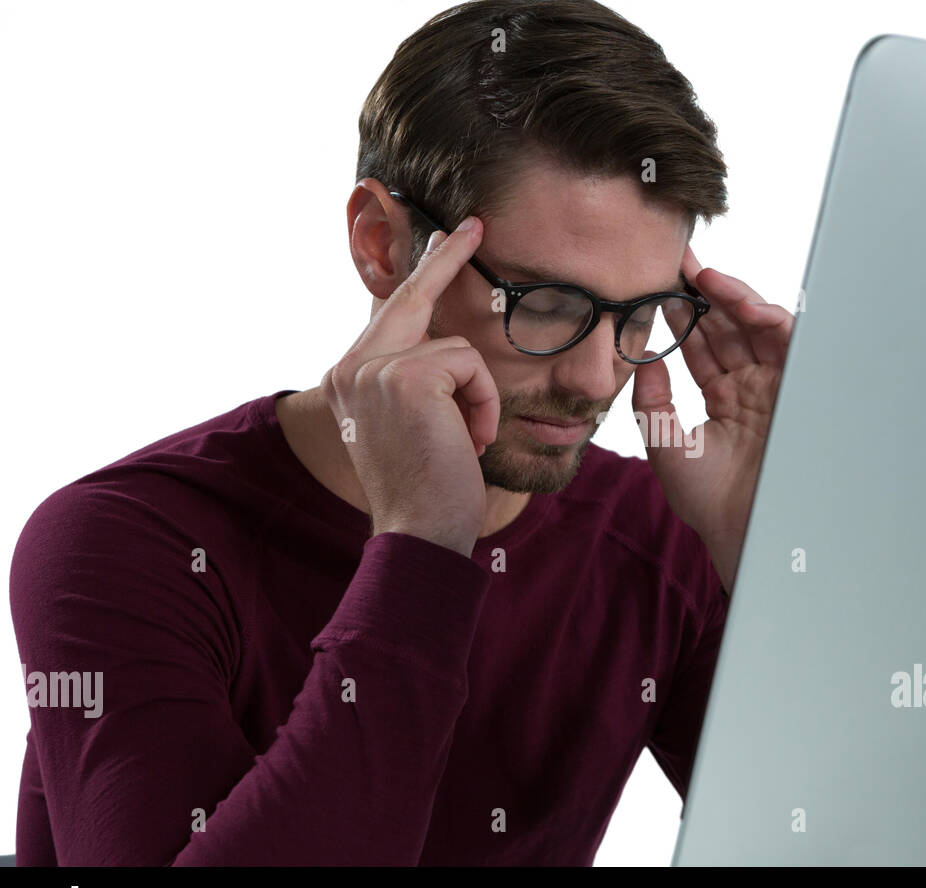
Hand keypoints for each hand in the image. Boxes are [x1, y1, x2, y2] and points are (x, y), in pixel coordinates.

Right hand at [319, 219, 499, 556]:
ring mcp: (372, 368)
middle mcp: (350, 367)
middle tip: (475, 224)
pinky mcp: (405, 375)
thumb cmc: (429, 489)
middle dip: (445, 258)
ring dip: (478, 397)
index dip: (419, 275)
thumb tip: (446, 341)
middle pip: (407, 296)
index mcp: (348, 378)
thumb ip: (418, 381)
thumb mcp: (416, 426)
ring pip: (456, 348)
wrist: (420, 533)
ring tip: (467, 440)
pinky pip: (471, 365)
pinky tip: (470, 440)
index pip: (386, 312)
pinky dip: (484, 404)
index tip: (443, 238)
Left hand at [630, 245, 794, 590]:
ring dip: (730, 297)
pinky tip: (735, 299)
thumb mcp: (665, 444)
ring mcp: (776, 386)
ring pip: (755, 327)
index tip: (654, 287)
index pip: (702, 347)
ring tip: (699, 275)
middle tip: (673, 263)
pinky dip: (764, 314)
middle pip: (728, 329)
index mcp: (724, 400)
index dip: (681, 316)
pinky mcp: (797, 387)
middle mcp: (752, 388)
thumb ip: (653, 401)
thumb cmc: (709, 501)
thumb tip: (643, 355)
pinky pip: (786, 340)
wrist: (745, 531)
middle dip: (703, 295)